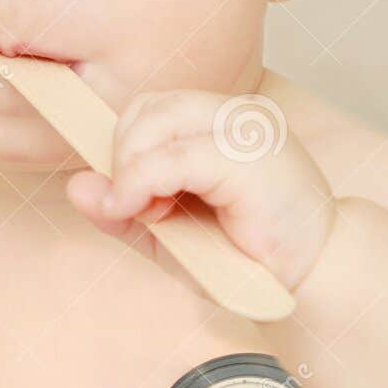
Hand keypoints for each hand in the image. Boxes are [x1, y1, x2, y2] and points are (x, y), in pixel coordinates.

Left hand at [66, 88, 333, 293]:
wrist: (311, 279)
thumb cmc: (247, 255)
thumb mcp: (169, 234)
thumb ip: (124, 210)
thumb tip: (76, 185)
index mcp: (220, 123)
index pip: (150, 108)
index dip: (124, 146)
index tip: (125, 195)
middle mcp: (235, 115)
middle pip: (148, 108)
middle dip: (122, 156)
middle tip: (134, 206)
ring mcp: (245, 131)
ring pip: (156, 123)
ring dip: (131, 169)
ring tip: (146, 213)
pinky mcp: (249, 158)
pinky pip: (175, 157)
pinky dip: (143, 182)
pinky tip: (146, 212)